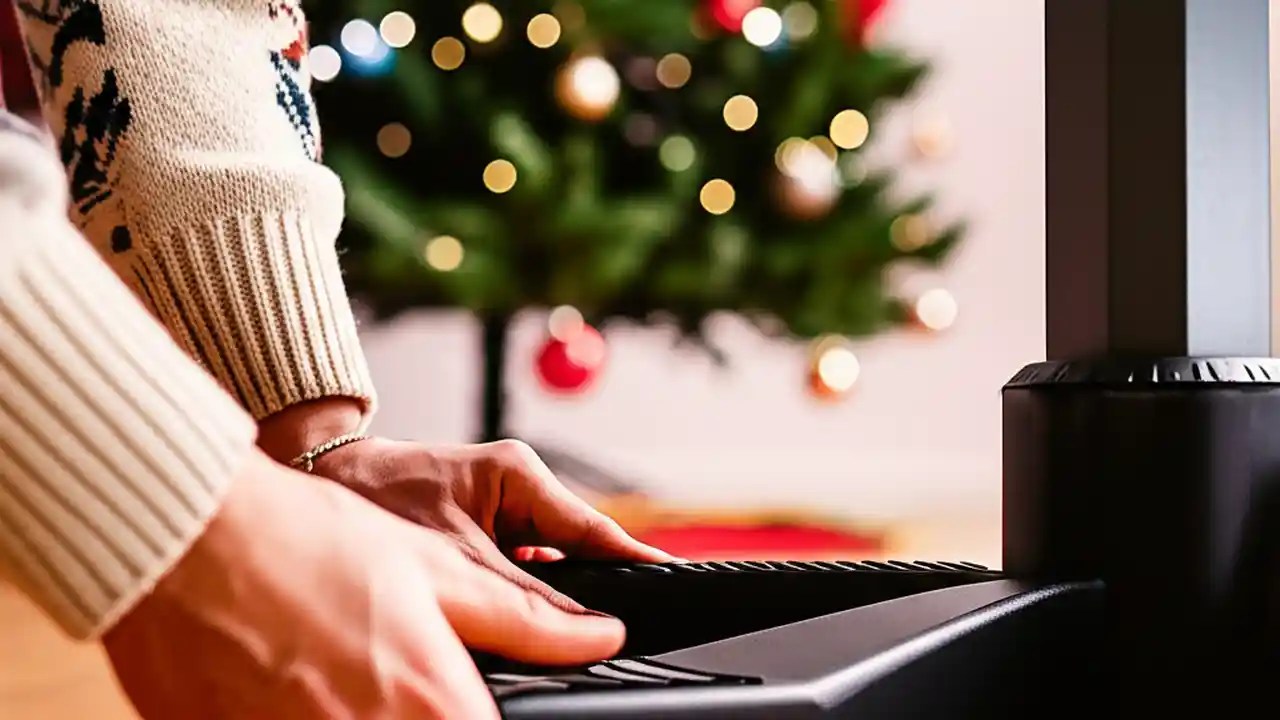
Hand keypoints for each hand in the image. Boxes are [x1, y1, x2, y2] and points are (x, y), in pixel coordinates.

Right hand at [104, 450, 625, 719]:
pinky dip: (307, 714)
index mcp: (431, 706)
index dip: (490, 714)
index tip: (476, 697)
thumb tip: (600, 638)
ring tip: (341, 663)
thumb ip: (530, 620)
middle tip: (391, 665)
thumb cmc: (308, 544)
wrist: (185, 539)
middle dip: (426, 707)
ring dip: (363, 711)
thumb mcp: (438, 570)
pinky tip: (296, 679)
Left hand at [258, 400, 675, 609]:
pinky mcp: (481, 532)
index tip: (672, 582)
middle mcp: (517, 490)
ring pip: (541, 568)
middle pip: (572, 553)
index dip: (633, 561)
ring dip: (540, 596)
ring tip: (542, 620)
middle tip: (600, 626)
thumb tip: (578, 627)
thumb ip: (517, 592)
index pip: (593, 529)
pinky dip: (511, 594)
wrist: (319, 474)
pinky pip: (513, 571)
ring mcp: (499, 512)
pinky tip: (506, 614)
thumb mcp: (452, 552)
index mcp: (519, 474)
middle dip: (581, 589)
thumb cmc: (377, 493)